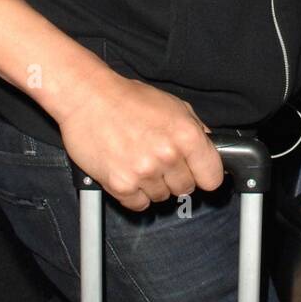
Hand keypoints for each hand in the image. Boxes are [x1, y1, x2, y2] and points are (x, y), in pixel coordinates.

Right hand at [58, 73, 224, 211]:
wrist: (87, 97)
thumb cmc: (126, 98)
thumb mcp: (172, 104)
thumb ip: (195, 128)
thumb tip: (208, 148)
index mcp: (185, 134)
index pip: (212, 177)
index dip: (205, 174)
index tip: (198, 172)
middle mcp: (167, 155)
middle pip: (186, 189)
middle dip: (175, 176)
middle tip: (159, 157)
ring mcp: (144, 172)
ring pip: (162, 197)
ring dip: (153, 184)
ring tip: (138, 158)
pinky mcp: (121, 185)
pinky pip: (138, 204)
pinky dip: (134, 192)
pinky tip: (127, 169)